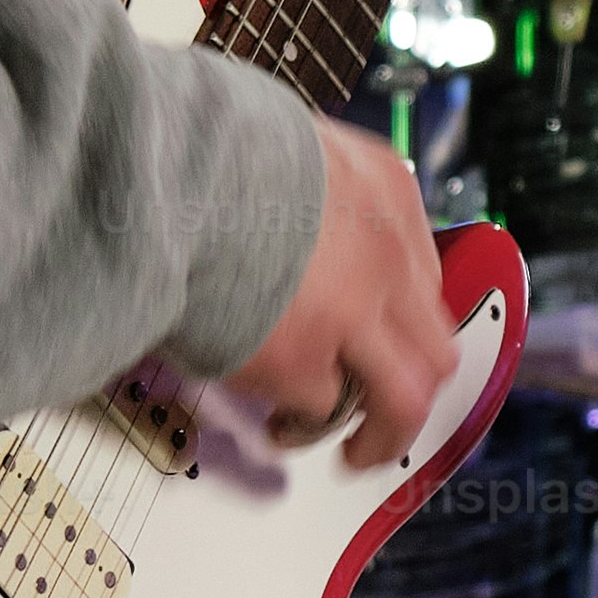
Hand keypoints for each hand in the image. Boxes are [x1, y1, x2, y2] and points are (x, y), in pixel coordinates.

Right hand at [214, 119, 453, 473]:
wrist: (162, 169)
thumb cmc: (200, 147)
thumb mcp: (289, 141)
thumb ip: (314, 189)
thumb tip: (297, 221)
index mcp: (385, 190)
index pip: (423, 275)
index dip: (401, 320)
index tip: (384, 343)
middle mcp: (387, 256)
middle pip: (435, 346)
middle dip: (413, 389)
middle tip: (387, 415)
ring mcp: (352, 314)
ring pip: (404, 398)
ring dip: (382, 435)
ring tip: (356, 455)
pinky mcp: (303, 360)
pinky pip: (321, 408)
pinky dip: (301, 421)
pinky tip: (276, 422)